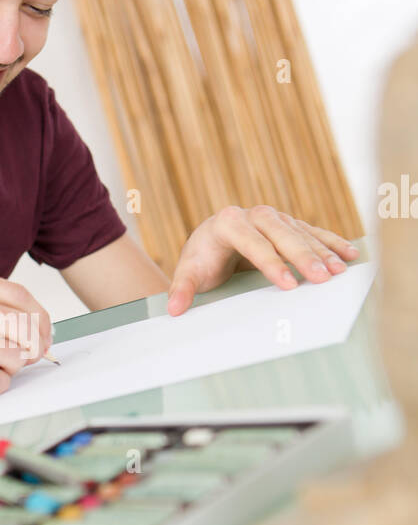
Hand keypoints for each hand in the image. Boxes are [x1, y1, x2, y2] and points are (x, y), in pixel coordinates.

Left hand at [167, 205, 359, 315]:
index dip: (271, 263)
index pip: (252, 243)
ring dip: (323, 250)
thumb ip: (182, 289)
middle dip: (303, 256)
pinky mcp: (288, 224)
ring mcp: (273, 217)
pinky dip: (331, 242)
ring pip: (301, 232)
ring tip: (340, 271)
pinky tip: (349, 254)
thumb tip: (175, 310)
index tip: (287, 284)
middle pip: (282, 233)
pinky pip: (312, 232)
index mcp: (227, 223)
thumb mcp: (188, 273)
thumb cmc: (200, 259)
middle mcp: (253, 215)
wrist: (209, 242)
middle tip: (322, 278)